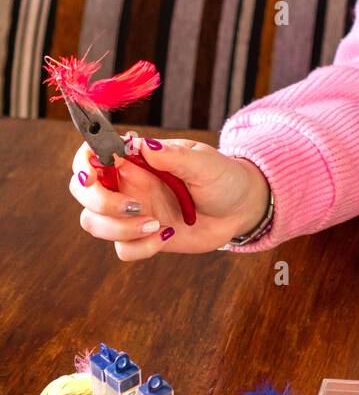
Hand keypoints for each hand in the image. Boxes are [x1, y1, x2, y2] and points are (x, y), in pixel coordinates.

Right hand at [69, 135, 270, 259]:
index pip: (92, 155)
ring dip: (119, 227)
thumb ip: (172, 156)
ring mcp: (133, 212)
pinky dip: (141, 247)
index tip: (95, 173)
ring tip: (155, 223)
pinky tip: (166, 235)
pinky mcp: (143, 237)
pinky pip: (122, 249)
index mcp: (137, 159)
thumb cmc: (222, 177)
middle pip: (81, 191)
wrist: (240, 209)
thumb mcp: (203, 162)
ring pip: (94, 223)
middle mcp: (128, 184)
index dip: (83, 163)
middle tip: (133, 205)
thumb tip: (139, 145)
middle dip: (98, 201)